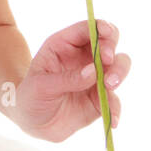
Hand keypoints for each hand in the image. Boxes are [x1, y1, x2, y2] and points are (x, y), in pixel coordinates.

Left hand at [10, 19, 130, 141]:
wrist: (33, 122)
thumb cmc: (31, 95)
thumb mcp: (41, 86)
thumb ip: (67, 78)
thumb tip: (94, 71)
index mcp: (64, 45)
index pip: (87, 28)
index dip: (100, 28)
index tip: (106, 35)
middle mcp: (83, 57)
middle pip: (108, 42)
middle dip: (112, 49)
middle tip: (108, 61)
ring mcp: (95, 77)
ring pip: (118, 66)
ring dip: (119, 73)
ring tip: (109, 85)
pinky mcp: (102, 98)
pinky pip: (115, 100)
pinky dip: (116, 108)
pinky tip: (112, 120)